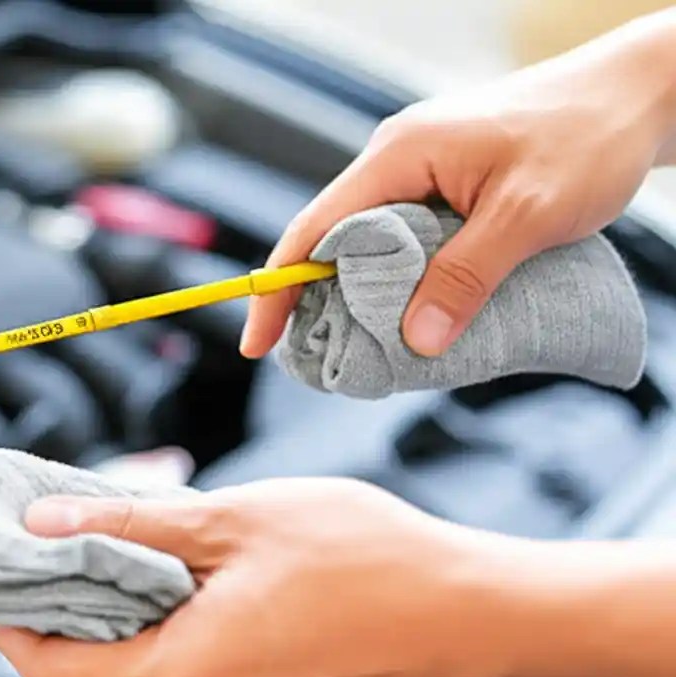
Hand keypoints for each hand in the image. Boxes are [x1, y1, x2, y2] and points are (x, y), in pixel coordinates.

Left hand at [0, 478, 499, 676]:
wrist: (463, 613)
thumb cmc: (361, 557)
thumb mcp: (234, 519)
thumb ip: (132, 524)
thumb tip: (42, 520)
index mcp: (183, 674)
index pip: (52, 672)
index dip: (11, 625)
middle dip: (56, 633)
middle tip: (54, 559)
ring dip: (106, 646)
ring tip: (111, 570)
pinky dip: (155, 655)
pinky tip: (173, 595)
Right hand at [241, 8, 675, 358]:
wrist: (639, 94)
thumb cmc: (587, 139)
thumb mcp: (527, 216)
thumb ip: (466, 276)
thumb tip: (415, 341)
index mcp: (398, 156)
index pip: (314, 228)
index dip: (278, 288)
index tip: (258, 344)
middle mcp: (397, 160)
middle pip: (333, 238)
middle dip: (316, 301)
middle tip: (319, 363)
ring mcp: (422, 170)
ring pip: (372, 242)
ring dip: (364, 295)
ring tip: (363, 350)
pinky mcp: (448, 183)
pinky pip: (406, 237)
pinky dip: (401, 279)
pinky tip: (414, 314)